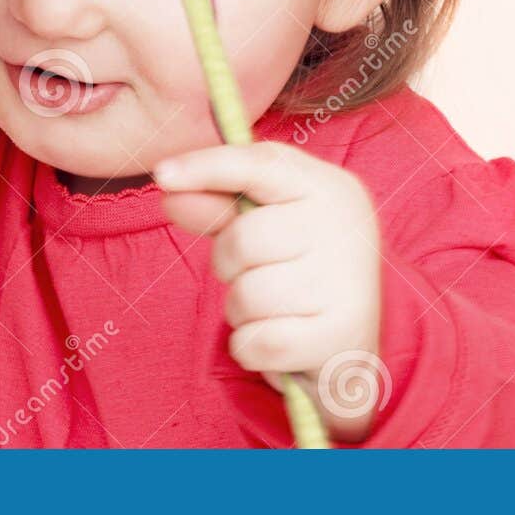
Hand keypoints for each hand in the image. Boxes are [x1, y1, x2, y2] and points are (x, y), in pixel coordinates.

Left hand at [152, 140, 385, 441]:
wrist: (352, 349)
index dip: (208, 166)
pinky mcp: (341, 337)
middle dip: (230, 266)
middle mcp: (346, 228)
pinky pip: (257, 342)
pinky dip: (252, 349)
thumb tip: (169, 190)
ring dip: (242, 312)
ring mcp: (349, 283)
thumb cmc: (301, 275)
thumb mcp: (263, 228)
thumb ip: (219, 206)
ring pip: (248, 295)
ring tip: (273, 312)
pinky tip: (279, 343)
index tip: (162, 174)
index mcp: (330, 188)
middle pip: (244, 238)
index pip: (262, 164)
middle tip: (257, 276)